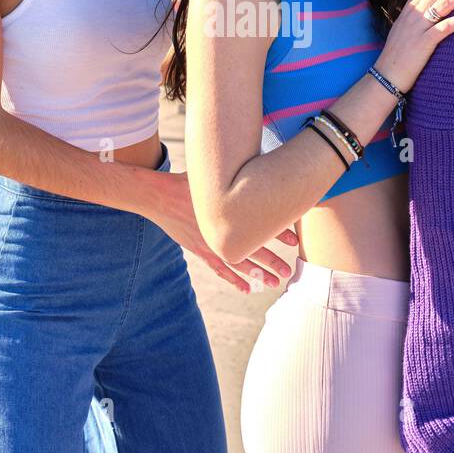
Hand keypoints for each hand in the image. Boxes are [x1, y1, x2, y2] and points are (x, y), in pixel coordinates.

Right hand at [141, 170, 297, 293]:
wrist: (159, 196)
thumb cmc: (186, 183)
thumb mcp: (213, 176)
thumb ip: (235, 175)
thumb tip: (258, 164)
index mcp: (227, 213)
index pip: (259, 225)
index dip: (278, 233)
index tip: (294, 239)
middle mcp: (221, 232)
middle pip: (253, 249)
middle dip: (273, 260)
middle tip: (289, 270)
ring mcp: (211, 244)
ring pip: (239, 263)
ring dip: (258, 274)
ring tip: (275, 282)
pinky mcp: (201, 251)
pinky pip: (220, 270)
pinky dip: (234, 280)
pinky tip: (246, 288)